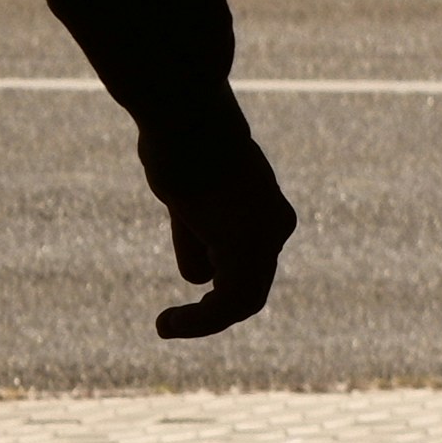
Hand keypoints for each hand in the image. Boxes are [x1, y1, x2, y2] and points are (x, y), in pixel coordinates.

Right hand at [152, 141, 296, 338]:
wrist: (184, 115)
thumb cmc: (180, 142)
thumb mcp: (187, 196)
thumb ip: (197, 235)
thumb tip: (198, 278)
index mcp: (268, 208)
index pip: (249, 259)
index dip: (217, 280)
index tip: (188, 291)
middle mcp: (276, 225)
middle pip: (251, 283)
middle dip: (213, 307)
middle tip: (172, 323)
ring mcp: (265, 238)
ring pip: (243, 299)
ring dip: (204, 321)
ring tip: (165, 327)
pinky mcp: (245, 248)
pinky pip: (228, 304)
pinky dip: (199, 321)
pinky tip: (167, 325)